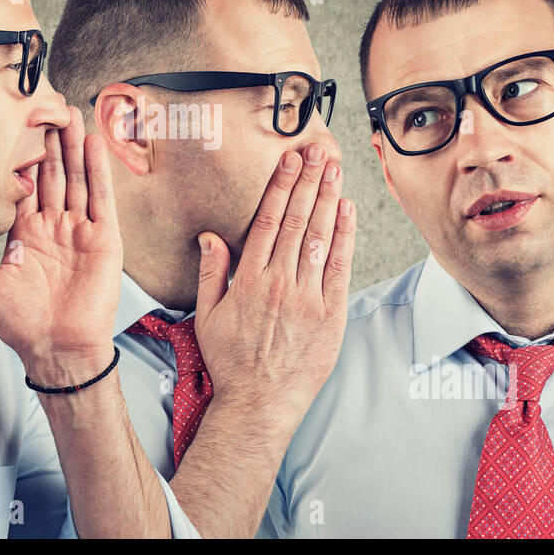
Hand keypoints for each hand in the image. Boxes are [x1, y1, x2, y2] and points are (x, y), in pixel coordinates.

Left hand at [0, 107, 121, 385]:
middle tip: (45, 108)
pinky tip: (94, 144)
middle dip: (49, 142)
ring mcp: (80, 231)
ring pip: (78, 179)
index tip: (15, 128)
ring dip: (74, 147)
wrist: (56, 349)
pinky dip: (99, 171)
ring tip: (70, 114)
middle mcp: (54, 228)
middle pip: (53, 175)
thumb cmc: (21, 324)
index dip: (21, 158)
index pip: (24, 187)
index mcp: (26, 235)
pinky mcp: (104, 238)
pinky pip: (101, 199)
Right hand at [193, 145, 355, 425]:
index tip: (289, 160)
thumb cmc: (231, 362)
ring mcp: (308, 298)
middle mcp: (279, 283)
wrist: (259, 403)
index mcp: (248, 279)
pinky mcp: (330, 315)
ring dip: (327, 199)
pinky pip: (339, 267)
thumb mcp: (206, 316)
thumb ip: (211, 272)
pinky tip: (346, 211)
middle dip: (308, 181)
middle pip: (297, 220)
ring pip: (319, 237)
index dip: (281, 185)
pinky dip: (344, 236)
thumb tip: (211, 236)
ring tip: (334, 170)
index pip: (268, 220)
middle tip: (318, 151)